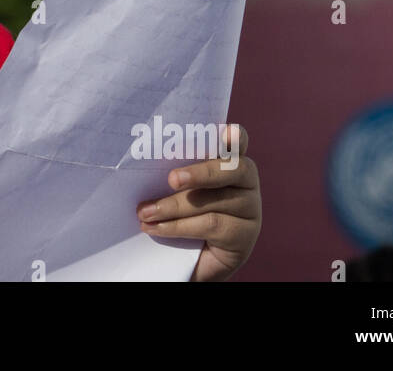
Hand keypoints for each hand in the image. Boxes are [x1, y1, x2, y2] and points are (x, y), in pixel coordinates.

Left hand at [136, 124, 260, 281]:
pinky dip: (178, 226)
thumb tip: (142, 162)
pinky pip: (210, 225)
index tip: (227, 132)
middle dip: (199, 174)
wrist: (189, 259)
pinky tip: (155, 228)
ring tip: (145, 213)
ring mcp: (250, 209)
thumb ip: (174, 172)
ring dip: (173, 207)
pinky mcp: (243, 236)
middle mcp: (246, 182)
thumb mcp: (176, 188)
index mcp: (230, 161)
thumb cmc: (179, 213)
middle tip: (171, 179)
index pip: (237, 143)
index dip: (235, 137)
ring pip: (211, 202)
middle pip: (230, 170)